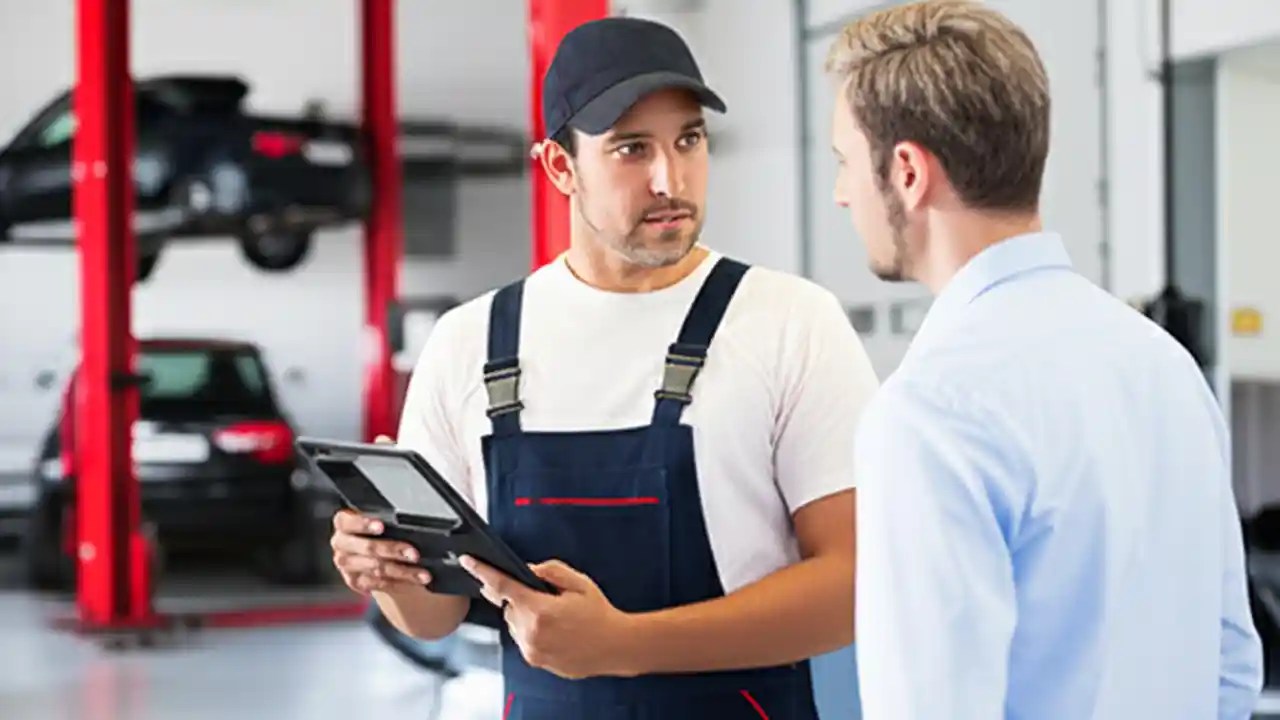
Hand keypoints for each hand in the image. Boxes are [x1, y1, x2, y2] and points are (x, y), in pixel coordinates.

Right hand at [329, 435, 430, 594]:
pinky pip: (378, 585)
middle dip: (390, 549)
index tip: (382, 525)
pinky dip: (401, 582)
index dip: (362, 523)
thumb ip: (386, 466)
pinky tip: (420, 578)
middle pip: (363, 548)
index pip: (346, 520)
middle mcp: (341, 542)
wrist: (391, 554)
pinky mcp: (357, 582)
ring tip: (424, 568)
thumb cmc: (392, 519)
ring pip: (374, 569)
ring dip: (401, 570)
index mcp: (345, 519)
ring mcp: (348, 565)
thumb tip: (383, 439)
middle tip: (415, 551)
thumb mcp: (391, 494)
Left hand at [461, 556, 639, 679]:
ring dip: (524, 614)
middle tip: (546, 597)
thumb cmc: (600, 615)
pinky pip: (522, 637)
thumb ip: (550, 571)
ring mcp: (531, 649)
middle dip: (520, 597)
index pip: (502, 586)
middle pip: (508, 605)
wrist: (615, 647)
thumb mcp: (579, 583)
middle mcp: (531, 633)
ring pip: (513, 622)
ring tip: (554, 616)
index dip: (482, 571)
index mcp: (540, 611)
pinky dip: (530, 629)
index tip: (469, 561)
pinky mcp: (534, 659)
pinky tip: (553, 628)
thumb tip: (528, 570)